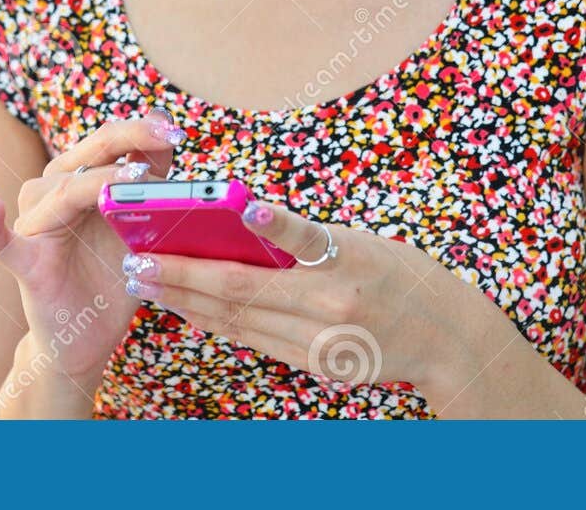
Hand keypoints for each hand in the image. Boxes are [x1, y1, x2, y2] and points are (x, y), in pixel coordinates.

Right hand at [0, 110, 185, 384]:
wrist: (87, 336)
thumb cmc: (113, 275)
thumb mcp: (140, 226)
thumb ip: (150, 183)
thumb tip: (168, 136)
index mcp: (77, 177)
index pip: (109, 141)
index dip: (141, 130)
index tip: (176, 130)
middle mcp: (49, 192)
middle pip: (87, 156)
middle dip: (129, 140)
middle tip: (168, 137)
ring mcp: (34, 225)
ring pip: (62, 191)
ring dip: (98, 181)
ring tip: (136, 176)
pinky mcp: (25, 263)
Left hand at [119, 198, 480, 397]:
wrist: (448, 337)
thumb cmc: (401, 274)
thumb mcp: (357, 243)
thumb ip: (301, 241)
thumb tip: (238, 222)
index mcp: (338, 264)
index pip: (269, 251)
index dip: (220, 244)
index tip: (177, 232)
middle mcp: (327, 306)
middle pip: (239, 292)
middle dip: (181, 278)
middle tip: (137, 265)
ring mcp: (320, 343)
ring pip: (240, 321)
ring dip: (189, 303)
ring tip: (149, 284)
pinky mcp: (318, 364)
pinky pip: (258, 340)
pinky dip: (222, 323)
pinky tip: (191, 311)